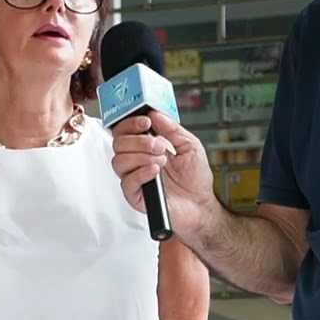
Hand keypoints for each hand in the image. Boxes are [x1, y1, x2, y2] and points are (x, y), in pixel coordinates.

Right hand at [110, 111, 218, 238]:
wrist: (201, 206)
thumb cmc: (196, 180)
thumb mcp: (190, 146)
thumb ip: (173, 129)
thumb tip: (156, 114)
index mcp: (147, 147)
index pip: (126, 130)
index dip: (131, 123)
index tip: (146, 121)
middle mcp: (137, 161)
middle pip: (118, 143)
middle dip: (139, 140)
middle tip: (159, 145)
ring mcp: (135, 178)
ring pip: (119, 161)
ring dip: (141, 157)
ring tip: (161, 161)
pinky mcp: (135, 196)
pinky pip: (126, 182)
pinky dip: (141, 173)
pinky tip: (155, 171)